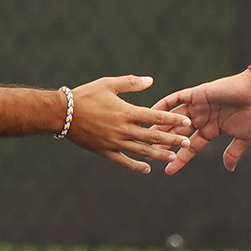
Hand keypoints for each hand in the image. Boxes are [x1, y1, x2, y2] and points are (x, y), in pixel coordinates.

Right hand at [64, 75, 192, 173]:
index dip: (172, 120)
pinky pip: (123, 161)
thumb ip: (131, 83)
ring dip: (158, 155)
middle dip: (172, 140)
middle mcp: (123, 129)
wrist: (62, 113)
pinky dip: (135, 166)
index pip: (155, 117)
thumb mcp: (109, 84)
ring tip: (173, 157)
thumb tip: (151, 81)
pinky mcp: (104, 151)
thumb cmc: (85, 95)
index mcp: (126, 112)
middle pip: (153, 137)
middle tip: (187, 142)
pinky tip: (147, 169)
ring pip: (141, 151)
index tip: (186, 122)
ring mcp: (114, 142)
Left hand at [150, 72, 250, 173]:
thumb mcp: (243, 138)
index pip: (191, 148)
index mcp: (211, 130)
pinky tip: (152, 111)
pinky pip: (176, 98)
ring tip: (144, 135)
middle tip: (147, 153)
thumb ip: (233, 153)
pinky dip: (164, 104)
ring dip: (160, 126)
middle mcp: (201, 118)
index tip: (167, 171)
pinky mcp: (196, 94)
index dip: (179, 159)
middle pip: (177, 134)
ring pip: (173, 118)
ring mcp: (197, 106)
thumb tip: (229, 169)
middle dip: (163, 143)